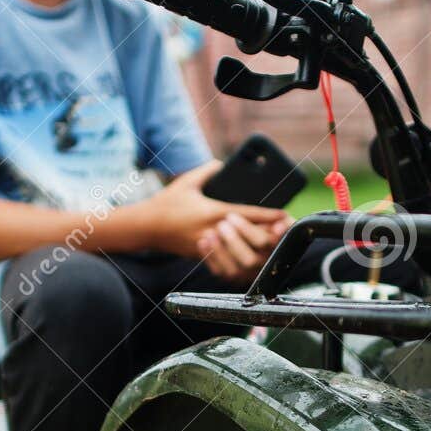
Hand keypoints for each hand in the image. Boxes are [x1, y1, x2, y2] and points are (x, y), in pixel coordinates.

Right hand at [143, 160, 290, 259]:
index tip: (285, 216)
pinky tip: (249, 258)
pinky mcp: (203, 256)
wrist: (146, 227)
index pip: (250, 214)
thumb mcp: (187, 182)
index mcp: (214, 211)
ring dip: (256, 251)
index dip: (270, 216)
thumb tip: (221, 163)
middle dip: (269, 236)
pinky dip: (240, 263)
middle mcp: (214, 230)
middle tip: (280, 231)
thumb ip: (206, 171)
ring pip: (242, 257)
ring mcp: (210, 246)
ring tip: (268, 245)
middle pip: (252, 239)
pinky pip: (226, 266)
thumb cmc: (167, 203)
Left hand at [197, 212, 289, 281]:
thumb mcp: (276, 221)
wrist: (247, 236)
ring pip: (234, 271)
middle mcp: (264, 265)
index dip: (247, 230)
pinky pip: (221, 273)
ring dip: (220, 251)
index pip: (263, 242)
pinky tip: (203, 242)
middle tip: (221, 224)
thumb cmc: (266, 225)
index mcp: (277, 249)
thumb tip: (279, 228)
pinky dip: (211, 257)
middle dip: (232, 241)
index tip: (231, 216)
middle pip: (249, 260)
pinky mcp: (234, 279)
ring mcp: (249, 275)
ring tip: (210, 233)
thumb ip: (280, 221)